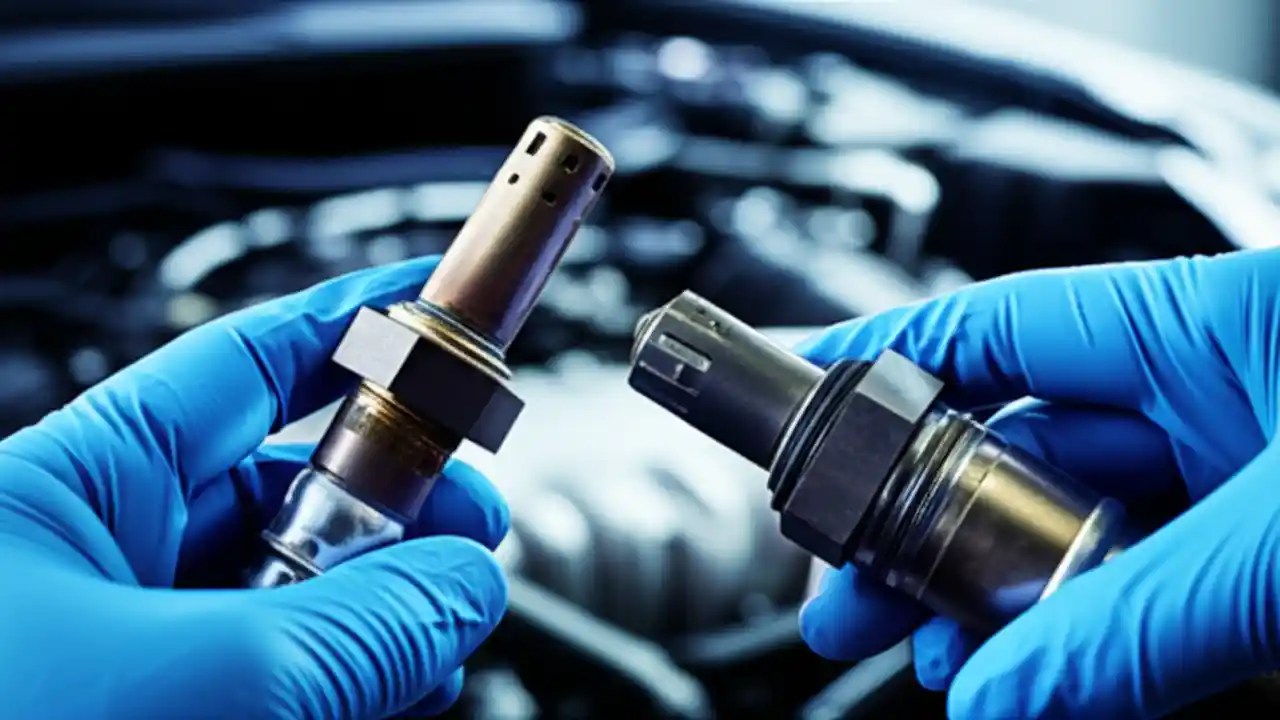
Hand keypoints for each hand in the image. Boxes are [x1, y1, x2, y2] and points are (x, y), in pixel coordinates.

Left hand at [0, 257, 509, 718]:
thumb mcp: (197, 683)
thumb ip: (355, 626)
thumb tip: (467, 584)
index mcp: (64, 494)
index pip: (243, 369)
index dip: (356, 328)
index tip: (444, 310)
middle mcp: (92, 564)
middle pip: (285, 485)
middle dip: (396, 498)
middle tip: (473, 528)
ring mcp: (128, 651)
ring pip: (293, 592)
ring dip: (384, 603)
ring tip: (446, 624)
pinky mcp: (163, 715)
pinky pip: (279, 675)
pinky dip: (351, 677)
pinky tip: (402, 686)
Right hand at [795, 247, 1279, 717]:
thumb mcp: (1278, 545)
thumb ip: (1134, 625)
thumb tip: (998, 694)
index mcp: (1211, 324)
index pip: (1004, 325)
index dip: (891, 355)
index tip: (806, 386)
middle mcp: (1214, 388)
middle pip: (1015, 445)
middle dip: (921, 524)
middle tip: (849, 594)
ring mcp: (1241, 469)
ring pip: (1069, 525)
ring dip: (992, 593)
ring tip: (937, 657)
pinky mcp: (1263, 545)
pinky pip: (1138, 581)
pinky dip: (1076, 628)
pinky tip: (1030, 670)